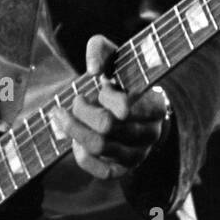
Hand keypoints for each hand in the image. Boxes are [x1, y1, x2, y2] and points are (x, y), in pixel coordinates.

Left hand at [53, 34, 170, 180]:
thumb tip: (93, 70)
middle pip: (107, 127)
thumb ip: (100, 48)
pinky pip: (100, 171)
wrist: (134, 108)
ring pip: (99, 147)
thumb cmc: (122, 79)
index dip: (105, 96)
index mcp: (155, 106)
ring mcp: (138, 155)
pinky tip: (75, 140)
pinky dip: (81, 154)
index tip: (100, 87)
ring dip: (74, 129)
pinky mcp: (124, 170)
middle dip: (82, 111)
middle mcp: (151, 134)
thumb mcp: (115, 57)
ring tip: (64, 116)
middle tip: (76, 99)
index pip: (126, 107)